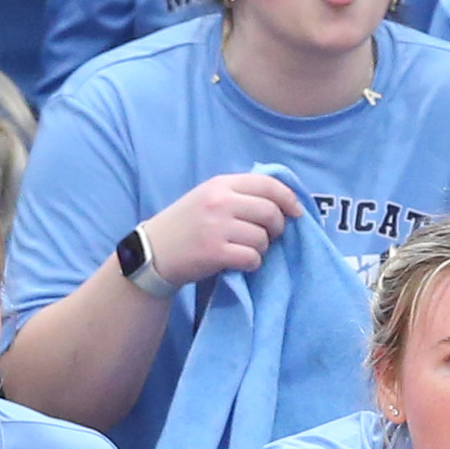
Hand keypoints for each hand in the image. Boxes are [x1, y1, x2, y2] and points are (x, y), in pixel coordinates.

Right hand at [141, 171, 304, 285]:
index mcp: (220, 184)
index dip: (288, 198)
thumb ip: (239, 194)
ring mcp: (216, 227)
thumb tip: (283, 201)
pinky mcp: (214, 252)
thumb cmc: (186, 225)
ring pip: (263, 238)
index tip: (296, 212)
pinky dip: (251, 263)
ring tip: (244, 249)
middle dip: (276, 228)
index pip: (267, 184)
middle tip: (268, 236)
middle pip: (270, 212)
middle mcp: (219, 202)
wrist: (153, 252)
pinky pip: (252, 258)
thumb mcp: (207, 197)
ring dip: (261, 248)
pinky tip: (239, 262)